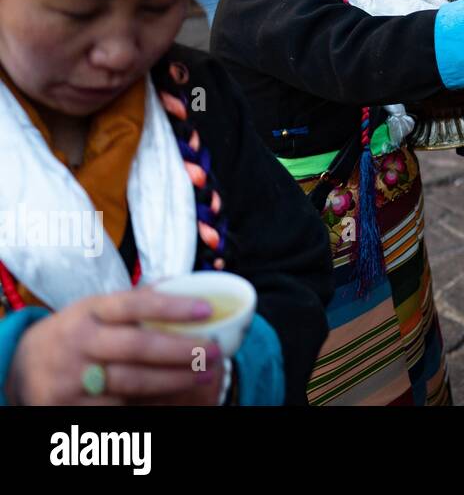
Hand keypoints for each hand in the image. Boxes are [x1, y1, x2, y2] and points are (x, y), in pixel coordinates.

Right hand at [6, 288, 223, 405]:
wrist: (21, 366)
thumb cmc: (74, 332)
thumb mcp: (95, 309)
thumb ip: (135, 300)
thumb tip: (182, 282)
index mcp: (89, 310)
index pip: (134, 304)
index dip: (172, 307)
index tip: (206, 309)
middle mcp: (78, 341)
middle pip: (138, 347)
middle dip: (182, 351)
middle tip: (215, 350)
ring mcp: (71, 377)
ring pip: (132, 381)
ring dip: (174, 379)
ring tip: (204, 373)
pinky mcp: (68, 406)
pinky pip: (118, 406)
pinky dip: (148, 401)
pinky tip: (172, 394)